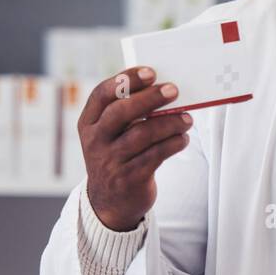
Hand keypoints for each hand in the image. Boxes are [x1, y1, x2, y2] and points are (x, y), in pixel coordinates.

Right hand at [79, 67, 192, 231]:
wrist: (109, 202)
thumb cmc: (117, 156)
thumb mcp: (110, 135)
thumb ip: (127, 113)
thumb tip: (163, 89)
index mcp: (89, 123)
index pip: (102, 94)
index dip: (125, 80)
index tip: (150, 72)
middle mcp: (95, 141)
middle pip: (121, 112)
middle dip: (150, 98)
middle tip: (174, 90)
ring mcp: (110, 161)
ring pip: (143, 134)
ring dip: (170, 123)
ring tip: (186, 119)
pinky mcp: (129, 178)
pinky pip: (155, 155)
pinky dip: (173, 144)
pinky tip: (183, 138)